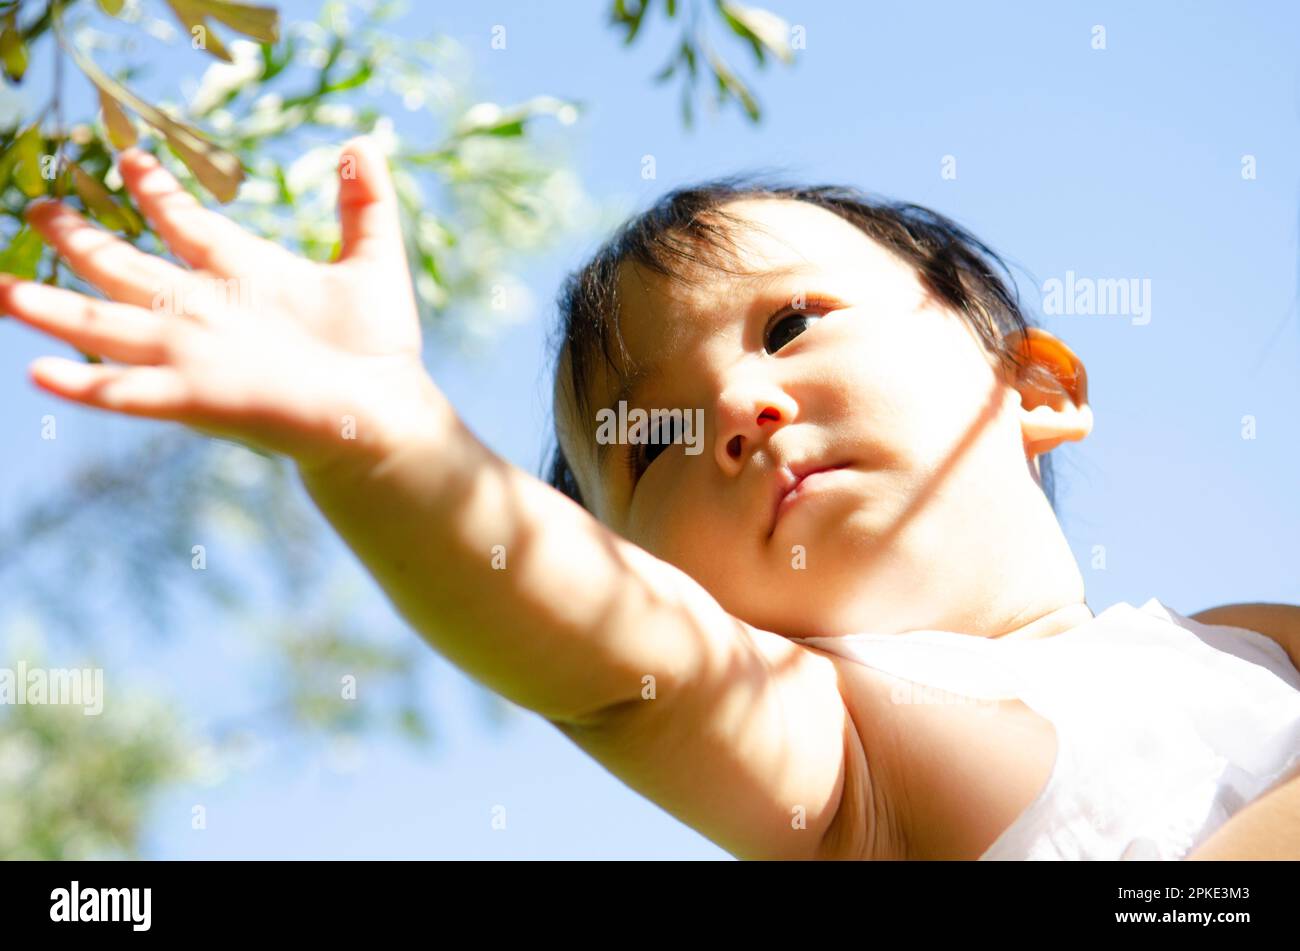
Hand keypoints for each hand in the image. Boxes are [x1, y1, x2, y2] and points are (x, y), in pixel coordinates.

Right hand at [0, 136, 442, 472]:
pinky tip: (39, 371)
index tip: (131, 159)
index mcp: (242, 274)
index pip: (186, 224)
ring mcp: (196, 353)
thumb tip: (364, 145)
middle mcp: (206, 311)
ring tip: (0, 287)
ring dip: (52, 305)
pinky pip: (129, 391)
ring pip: (108, 323)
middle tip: (37, 206)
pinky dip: (85, 383)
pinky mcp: (197, 397)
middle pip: (128, 269)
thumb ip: (365, 205)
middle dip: (81, 240)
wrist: (386, 411)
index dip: (158, 192)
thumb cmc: (379, 348)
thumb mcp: (374, 263)